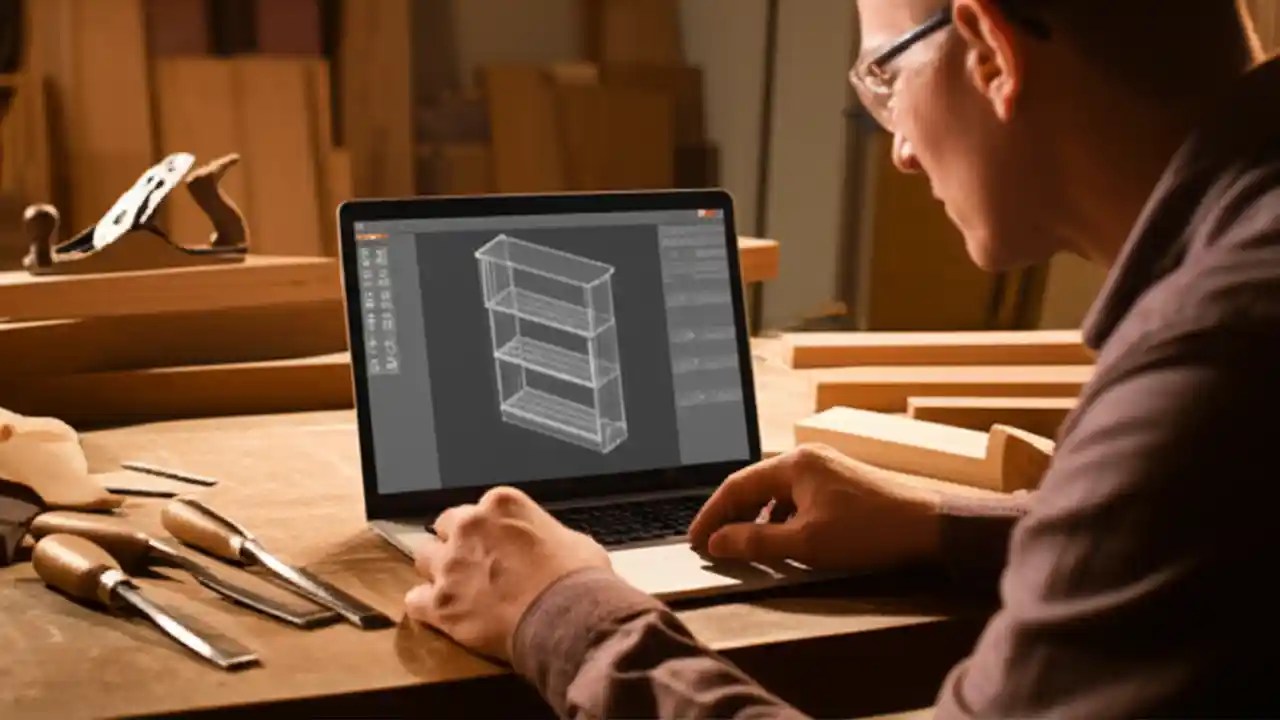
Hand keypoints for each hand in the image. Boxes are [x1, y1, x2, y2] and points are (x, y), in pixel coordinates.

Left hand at [404, 486, 609, 661]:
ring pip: (424, 560)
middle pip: (443, 529)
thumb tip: (547, 547)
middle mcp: (469, 527)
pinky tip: (440, 613)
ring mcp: (451, 565)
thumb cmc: (577, 579)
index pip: (476, 508)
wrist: (569, 618)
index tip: (492, 543)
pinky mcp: (442, 603)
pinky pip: (415, 601)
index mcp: (501, 505)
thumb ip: (545, 534)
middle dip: (454, 544)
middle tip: (472, 564)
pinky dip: (426, 607)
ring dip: (438, 573)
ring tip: (456, 590)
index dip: (484, 529)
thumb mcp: (571, 540)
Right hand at [688, 444, 942, 571]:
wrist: (931, 527)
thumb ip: (756, 542)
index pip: (736, 485)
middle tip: (712, 544)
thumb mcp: (806, 543)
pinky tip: (783, 540)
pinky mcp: (842, 483)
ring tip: (744, 547)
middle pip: (754, 485)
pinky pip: (798, 497)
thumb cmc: (869, 531)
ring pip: (776, 492)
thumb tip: (717, 542)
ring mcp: (827, 468)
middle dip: (731, 516)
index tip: (695, 540)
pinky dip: (781, 518)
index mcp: (795, 463)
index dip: (711, 515)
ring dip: (757, 519)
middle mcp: (808, 458)